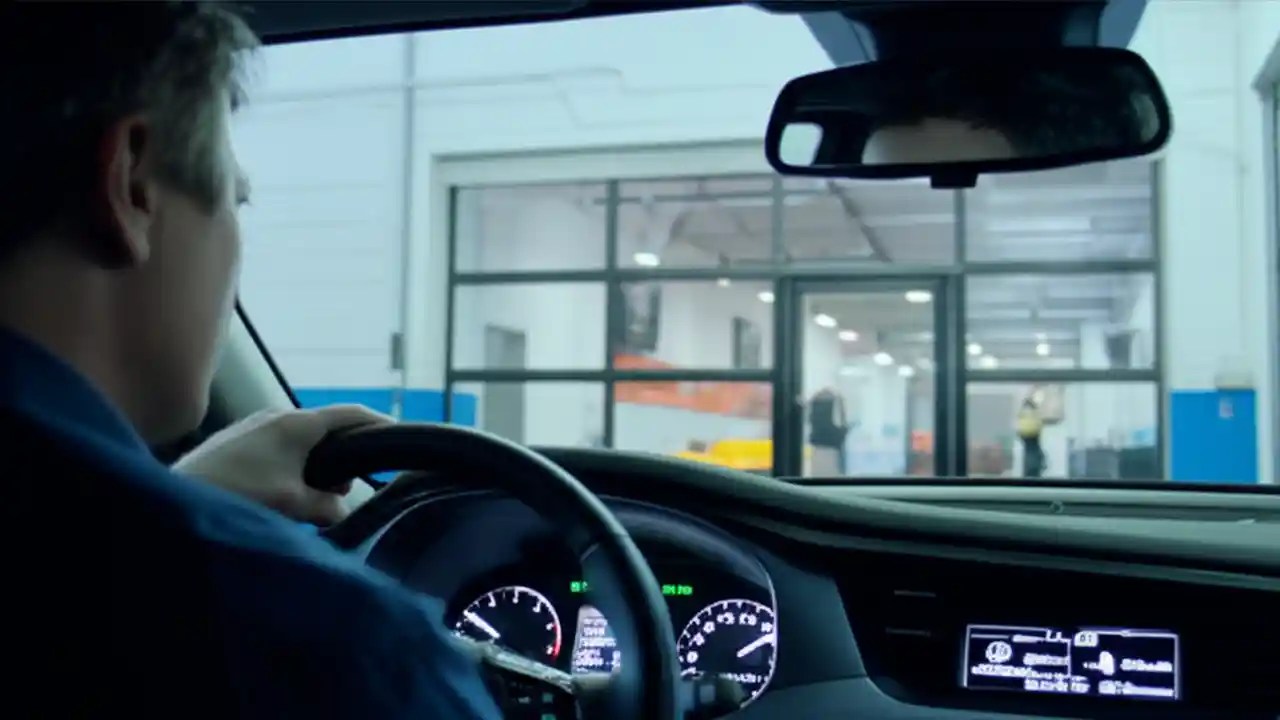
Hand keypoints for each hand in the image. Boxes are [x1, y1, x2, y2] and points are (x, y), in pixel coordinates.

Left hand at [173, 404, 392, 524]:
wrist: (174, 496)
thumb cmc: (238, 493)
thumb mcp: (293, 504)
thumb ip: (328, 506)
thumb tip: (341, 509)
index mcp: (298, 423)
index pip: (352, 414)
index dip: (380, 424)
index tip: (399, 438)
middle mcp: (278, 416)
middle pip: (328, 429)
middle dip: (344, 457)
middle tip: (348, 490)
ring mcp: (254, 427)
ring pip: (302, 442)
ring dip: (315, 468)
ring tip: (313, 501)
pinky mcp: (236, 442)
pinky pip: (279, 450)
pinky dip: (293, 468)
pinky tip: (283, 497)